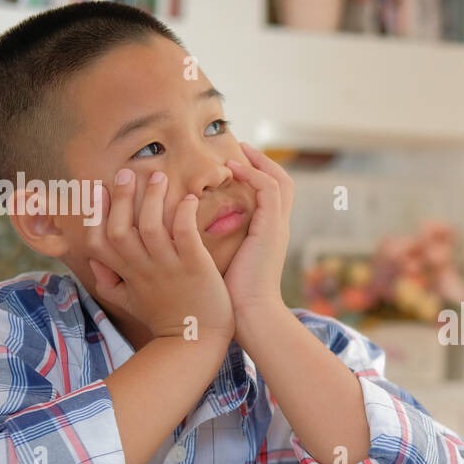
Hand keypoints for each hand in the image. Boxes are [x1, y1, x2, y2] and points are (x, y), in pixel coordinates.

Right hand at [86, 169, 233, 344]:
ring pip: (151, 227)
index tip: (97, 189)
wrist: (196, 342)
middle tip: (127, 172)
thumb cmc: (164, 319)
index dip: (94, 215)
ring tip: (159, 177)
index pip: (98, 242)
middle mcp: (144, 269)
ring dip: (153, 199)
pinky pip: (185, 235)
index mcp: (127, 274)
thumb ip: (109, 282)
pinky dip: (185, 215)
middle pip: (119, 230)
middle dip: (120, 199)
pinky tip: (189, 200)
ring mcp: (169, 268)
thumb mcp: (128, 303)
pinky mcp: (195, 267)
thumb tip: (93, 261)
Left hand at [222, 142, 293, 341]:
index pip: (271, 196)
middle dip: (262, 162)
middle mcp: (277, 228)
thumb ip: (212, 244)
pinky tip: (232, 169)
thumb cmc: (229, 297)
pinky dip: (253, 175)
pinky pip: (268, 190)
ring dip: (257, 163)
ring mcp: (277, 227)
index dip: (256, 176)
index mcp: (267, 236)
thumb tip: (181, 235)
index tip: (233, 164)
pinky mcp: (271, 229)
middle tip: (240, 147)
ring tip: (234, 152)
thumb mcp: (221, 263)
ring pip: (280, 181)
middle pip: (282, 183)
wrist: (248, 316)